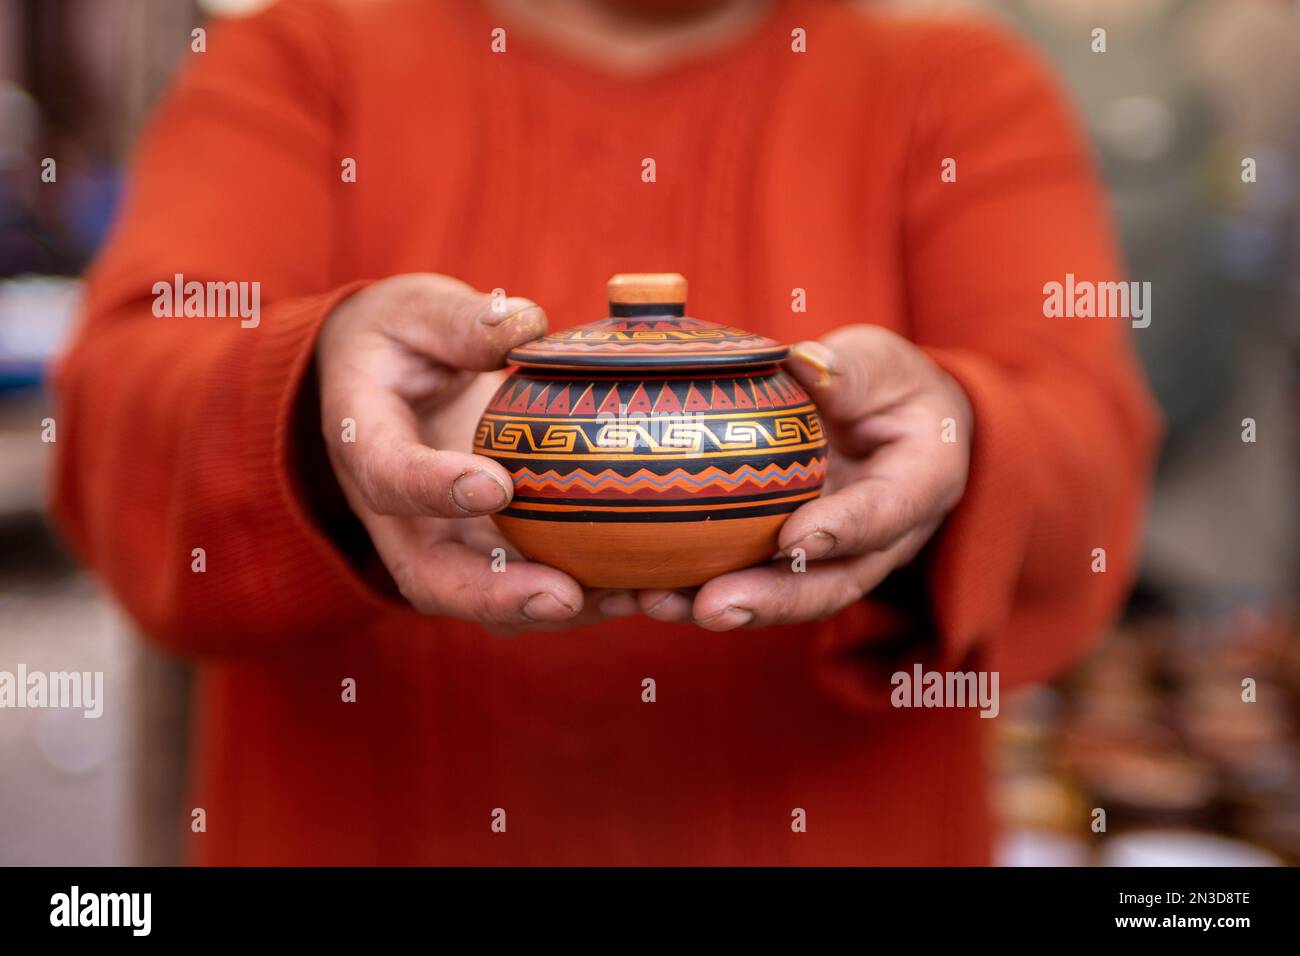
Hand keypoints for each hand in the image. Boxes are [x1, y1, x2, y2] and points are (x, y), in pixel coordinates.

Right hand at [316, 274, 634, 630]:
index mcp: (365, 439)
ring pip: (482, 598)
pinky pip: (522, 587)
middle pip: (431, 576)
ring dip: (548, 610)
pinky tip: (639, 589)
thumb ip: (460, 321)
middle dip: (495, 596)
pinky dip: (578, 596)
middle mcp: (397, 513)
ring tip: (620, 599)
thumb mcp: (415, 311)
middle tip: (563, 596)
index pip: (387, 473)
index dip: (434, 488)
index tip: (495, 487)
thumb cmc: (399, 341)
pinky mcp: (484, 552)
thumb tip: (524, 322)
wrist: (380, 384)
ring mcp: (440, 541)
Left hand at [636, 324, 971, 629]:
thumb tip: (806, 362)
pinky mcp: (792, 564)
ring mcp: (836, 560)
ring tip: (659, 605)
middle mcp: (884, 539)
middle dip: (772, 600)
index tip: (794, 538)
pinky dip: (697, 594)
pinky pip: (751, 584)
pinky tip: (642, 592)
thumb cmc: (887, 385)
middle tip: (714, 606)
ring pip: (787, 599)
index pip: (885, 513)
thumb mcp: (881, 362)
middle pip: (833, 584)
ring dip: (723, 608)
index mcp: (921, 482)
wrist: (893, 424)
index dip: (842, 530)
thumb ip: (851, 369)